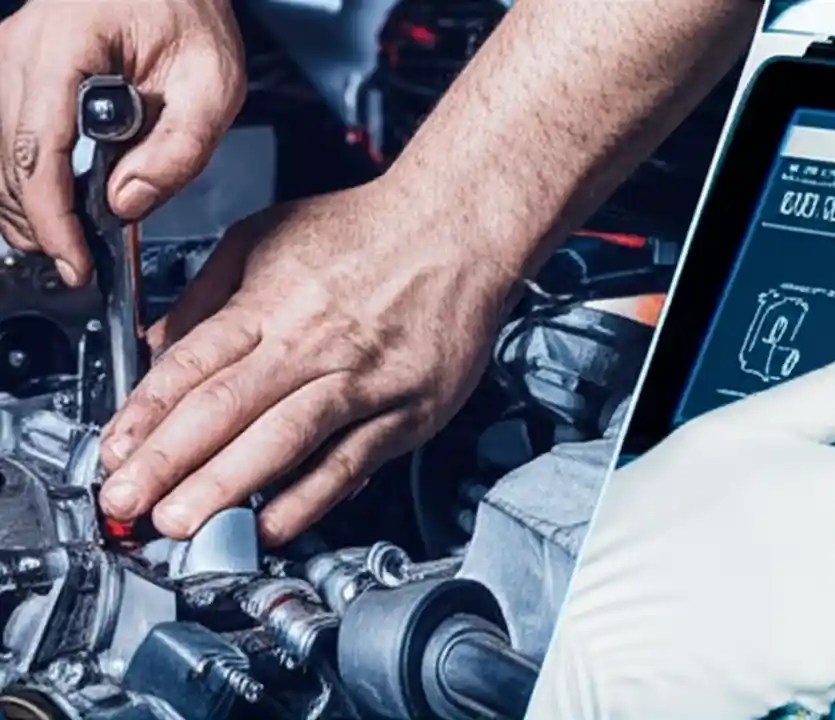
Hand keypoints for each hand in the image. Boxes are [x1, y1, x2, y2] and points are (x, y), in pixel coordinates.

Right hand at [0, 0, 244, 285]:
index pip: (41, 150)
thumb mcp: (212, 84)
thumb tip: (126, 205)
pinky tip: (53, 208)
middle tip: (79, 263)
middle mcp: (20, 50)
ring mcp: (6, 59)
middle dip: (39, 223)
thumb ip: (177, 149)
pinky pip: (2, 142)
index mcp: (66, 47)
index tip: (74, 262)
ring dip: (26, 208)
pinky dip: (22, 182)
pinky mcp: (10, 74)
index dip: (52, 218)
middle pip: (9, 161)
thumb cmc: (188, 16)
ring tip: (70, 240)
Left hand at [96, 179, 523, 545]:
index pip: (193, 364)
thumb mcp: (266, 236)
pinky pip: (350, 462)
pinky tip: (271, 524)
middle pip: (227, 407)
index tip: (113, 453)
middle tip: (125, 502)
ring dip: (225, 486)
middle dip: (167, 462)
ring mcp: (362, 380)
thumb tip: (158, 344)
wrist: (459, 231)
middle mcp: (313, 342)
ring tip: (180, 523)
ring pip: (284, 440)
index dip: (146, 414)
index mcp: (271, 301)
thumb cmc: (367, 231)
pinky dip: (309, 498)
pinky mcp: (405, 411)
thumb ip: (208, 293)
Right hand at [529, 339, 834, 719]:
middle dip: (822, 559)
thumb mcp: (667, 480)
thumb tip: (819, 465)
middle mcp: (787, 484)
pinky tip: (743, 662)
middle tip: (740, 584)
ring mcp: (813, 559)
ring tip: (722, 624)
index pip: (831, 396)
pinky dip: (810, 673)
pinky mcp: (826, 634)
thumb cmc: (600, 565)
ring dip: (807, 622)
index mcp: (740, 441)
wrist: (565, 639)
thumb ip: (752, 463)